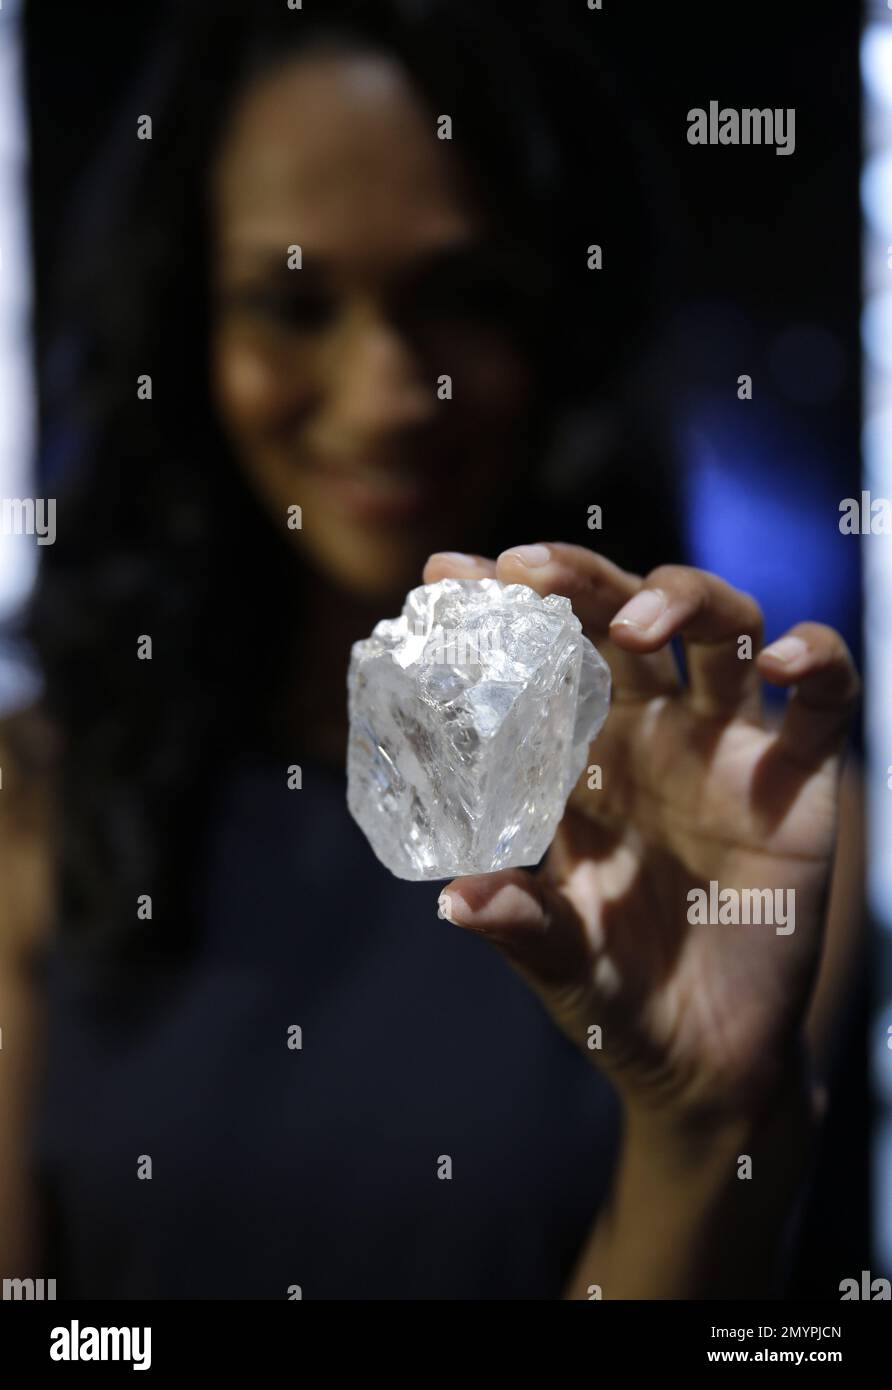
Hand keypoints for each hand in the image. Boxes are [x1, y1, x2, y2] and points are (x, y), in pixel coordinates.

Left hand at [423, 543, 859, 1127]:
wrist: (707, 1059)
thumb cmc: (617, 996)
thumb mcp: (560, 961)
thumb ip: (521, 924)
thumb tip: (459, 897)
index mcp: (578, 757)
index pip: (539, 657)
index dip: (498, 610)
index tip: (447, 570)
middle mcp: (650, 732)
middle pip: (623, 615)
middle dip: (580, 580)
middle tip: (529, 569)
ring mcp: (725, 745)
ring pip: (721, 626)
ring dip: (683, 599)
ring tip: (640, 624)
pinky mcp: (798, 777)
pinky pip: (823, 699)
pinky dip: (816, 663)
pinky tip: (786, 663)